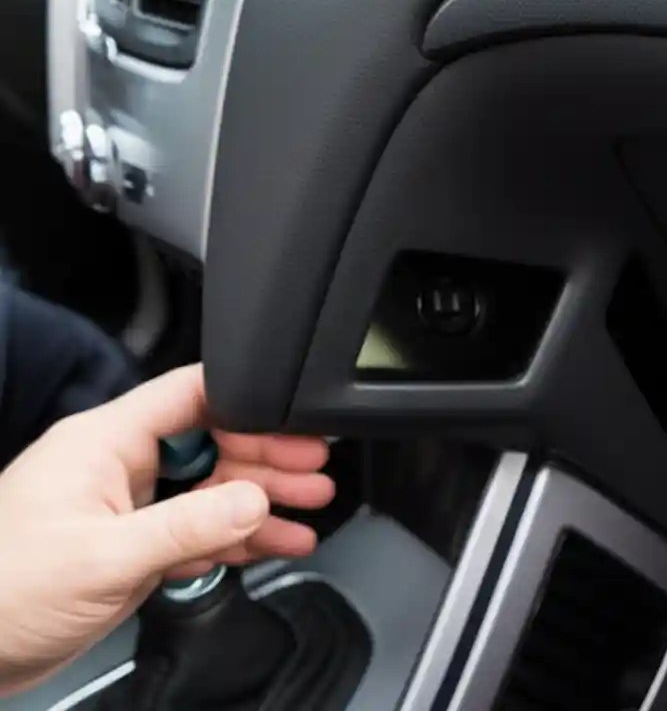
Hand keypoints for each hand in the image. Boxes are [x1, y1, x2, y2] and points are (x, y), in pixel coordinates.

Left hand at [0, 365, 333, 693]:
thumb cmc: (2, 588)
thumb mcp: (105, 554)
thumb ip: (186, 526)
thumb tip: (252, 501)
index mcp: (104, 443)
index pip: (188, 397)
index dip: (247, 405)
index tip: (294, 424)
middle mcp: (119, 468)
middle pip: (211, 444)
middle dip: (267, 458)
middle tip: (316, 472)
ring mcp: (129, 509)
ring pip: (211, 491)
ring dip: (262, 501)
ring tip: (310, 508)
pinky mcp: (133, 549)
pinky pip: (199, 533)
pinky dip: (240, 539)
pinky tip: (276, 543)